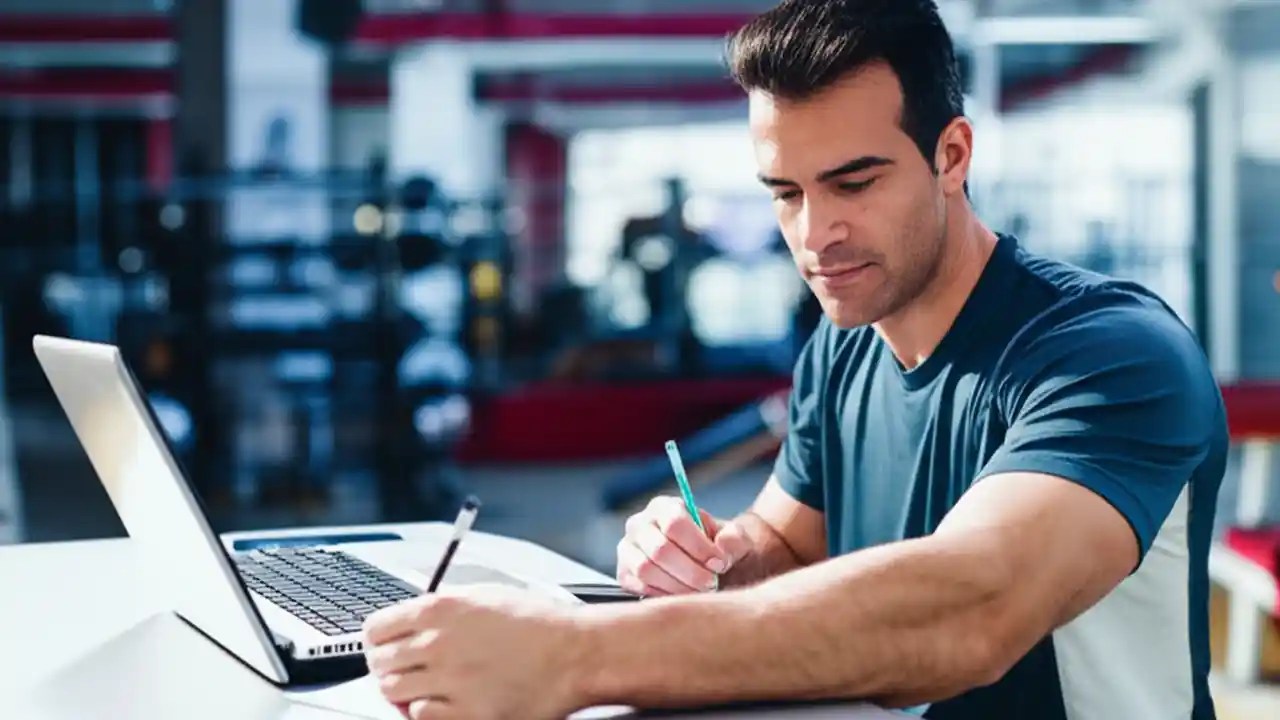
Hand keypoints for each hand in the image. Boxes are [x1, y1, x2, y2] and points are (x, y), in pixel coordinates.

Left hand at [362, 585, 586, 719]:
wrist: (575, 654)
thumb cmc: (538, 624)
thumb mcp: (485, 595)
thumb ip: (444, 606)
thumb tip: (413, 617)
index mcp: (440, 610)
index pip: (376, 628)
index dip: (376, 639)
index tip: (381, 645)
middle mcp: (439, 644)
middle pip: (380, 663)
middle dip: (387, 666)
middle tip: (401, 669)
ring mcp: (451, 681)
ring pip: (393, 692)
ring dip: (402, 691)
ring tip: (422, 688)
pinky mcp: (466, 713)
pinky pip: (420, 717)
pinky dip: (424, 711)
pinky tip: (442, 702)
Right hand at [616, 496, 753, 595]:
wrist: (705, 565)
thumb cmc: (719, 548)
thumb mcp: (736, 539)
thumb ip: (735, 539)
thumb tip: (722, 547)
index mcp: (664, 506)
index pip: (675, 523)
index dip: (698, 547)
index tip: (719, 563)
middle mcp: (640, 524)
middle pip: (660, 549)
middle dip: (691, 572)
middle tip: (712, 583)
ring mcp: (628, 549)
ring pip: (647, 570)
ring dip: (678, 587)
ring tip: (699, 591)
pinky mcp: (624, 574)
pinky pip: (639, 587)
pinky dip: (664, 596)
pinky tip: (683, 596)